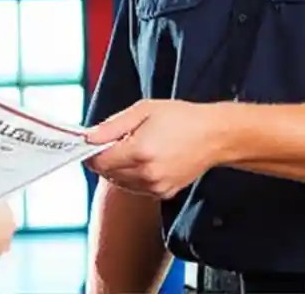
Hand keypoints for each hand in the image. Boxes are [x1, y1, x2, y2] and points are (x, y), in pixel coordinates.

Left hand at [84, 100, 221, 199]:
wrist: (215, 136)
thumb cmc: (181, 118)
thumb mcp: (143, 110)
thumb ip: (113, 126)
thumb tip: (89, 137)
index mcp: (139, 151)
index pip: (99, 161)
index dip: (90, 153)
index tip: (90, 144)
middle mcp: (146, 174)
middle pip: (107, 174)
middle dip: (103, 159)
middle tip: (110, 142)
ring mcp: (156, 187)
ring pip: (120, 183)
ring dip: (116, 169)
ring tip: (130, 149)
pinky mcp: (164, 193)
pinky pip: (136, 188)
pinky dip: (132, 176)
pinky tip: (143, 160)